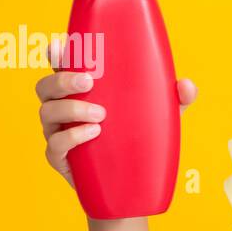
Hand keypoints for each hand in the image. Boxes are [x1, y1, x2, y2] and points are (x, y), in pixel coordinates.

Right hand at [35, 38, 196, 189]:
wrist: (131, 185)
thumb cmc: (140, 139)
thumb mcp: (161, 117)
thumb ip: (176, 99)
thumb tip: (186, 85)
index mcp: (81, 92)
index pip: (60, 67)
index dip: (55, 55)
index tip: (60, 45)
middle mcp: (63, 109)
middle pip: (45, 87)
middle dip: (61, 79)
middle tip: (89, 81)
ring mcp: (57, 132)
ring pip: (47, 112)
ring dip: (71, 108)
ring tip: (100, 114)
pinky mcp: (59, 158)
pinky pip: (54, 145)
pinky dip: (71, 136)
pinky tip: (92, 133)